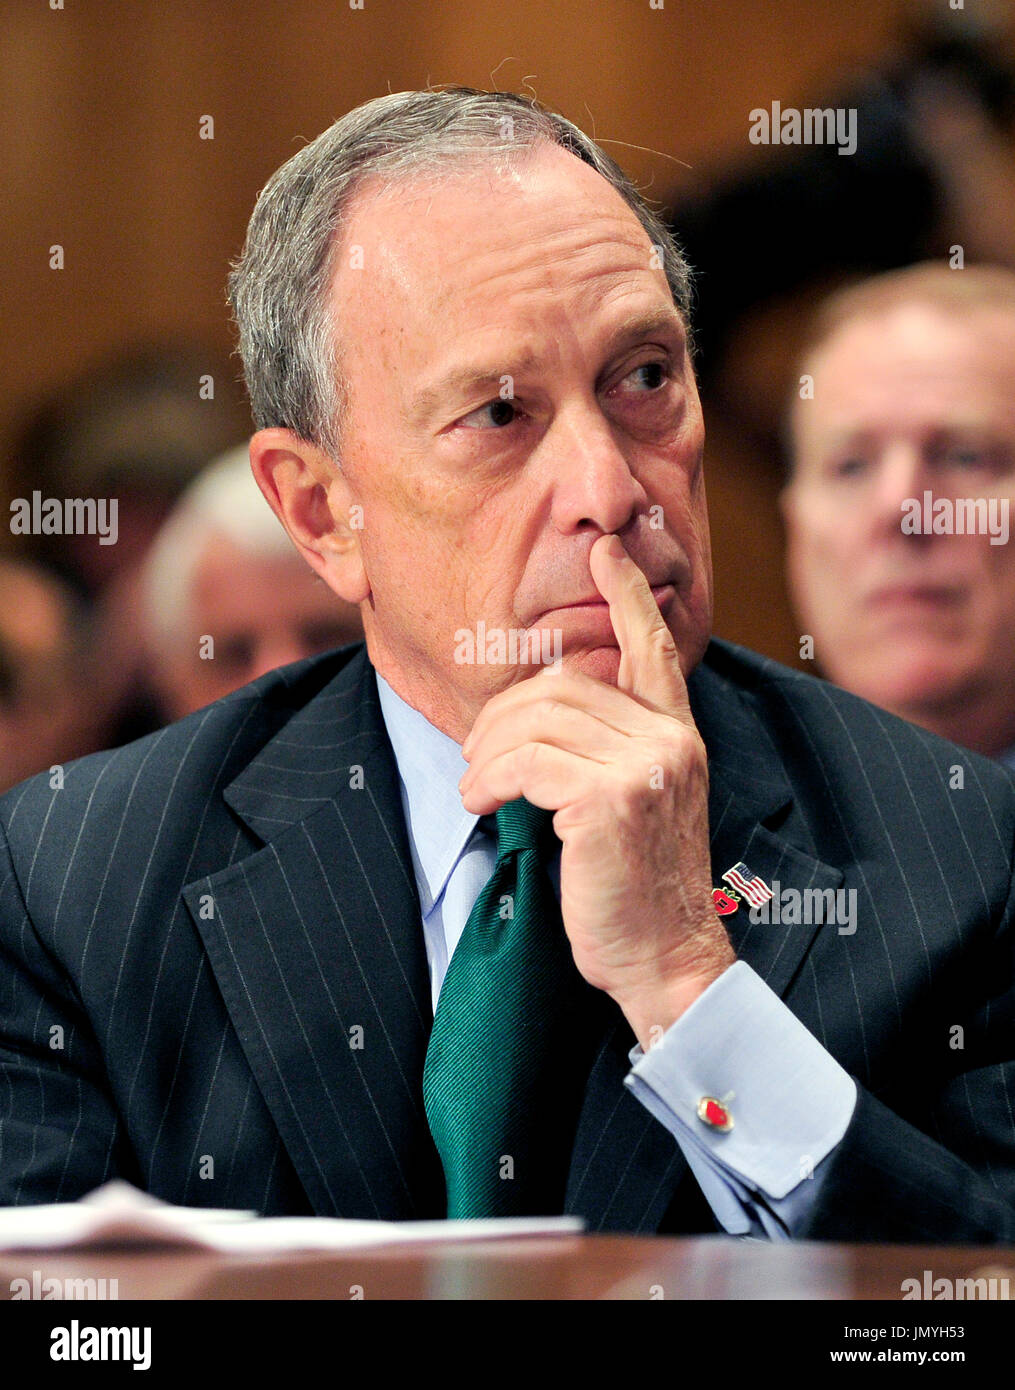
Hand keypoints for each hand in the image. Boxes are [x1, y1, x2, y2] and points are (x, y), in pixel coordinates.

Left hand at [459, 534, 735, 1047]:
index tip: (607, 552)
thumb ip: (609, 750)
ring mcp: (647, 766)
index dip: (627, 597)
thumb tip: (535, 717)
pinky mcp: (612, 800)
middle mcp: (672, 739)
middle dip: (502, 715)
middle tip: (475, 756)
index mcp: (679, 735)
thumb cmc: (636, 888)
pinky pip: (528, 762)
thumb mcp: (635, 804)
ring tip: (474, 786)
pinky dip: (490, 778)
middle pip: (563, 686)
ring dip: (487, 751)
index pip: (654, 649)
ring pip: (538, 720)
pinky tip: (481, 802)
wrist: (664, 959)